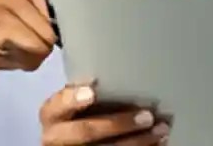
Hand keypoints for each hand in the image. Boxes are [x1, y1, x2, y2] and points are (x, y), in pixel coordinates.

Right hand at [40, 83, 169, 144]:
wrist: (69, 144)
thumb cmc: (76, 115)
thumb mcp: (72, 103)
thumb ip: (83, 92)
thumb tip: (108, 75)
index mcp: (52, 115)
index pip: (58, 106)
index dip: (73, 99)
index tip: (91, 91)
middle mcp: (57, 137)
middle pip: (86, 132)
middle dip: (118, 124)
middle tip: (147, 116)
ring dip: (137, 142)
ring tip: (160, 130)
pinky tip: (157, 143)